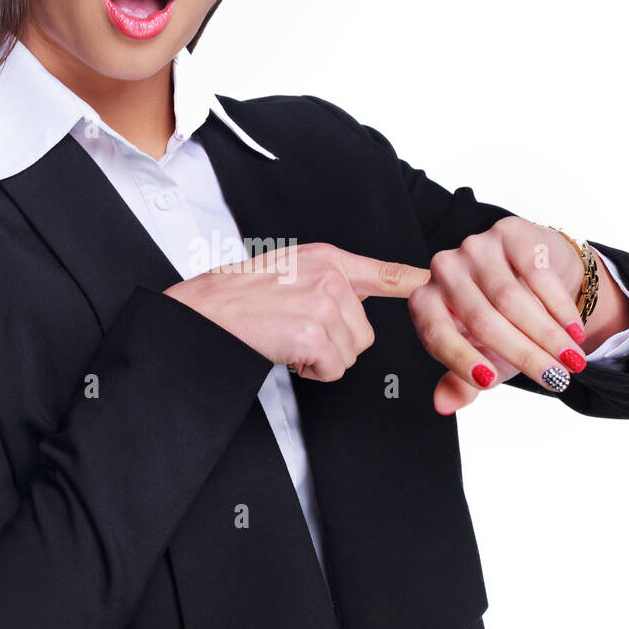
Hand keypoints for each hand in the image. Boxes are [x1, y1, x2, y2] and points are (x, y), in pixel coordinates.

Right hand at [165, 242, 429, 381]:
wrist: (202, 314)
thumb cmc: (236, 298)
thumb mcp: (288, 271)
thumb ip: (328, 280)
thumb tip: (359, 299)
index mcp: (326, 258)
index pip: (381, 271)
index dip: (408, 281)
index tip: (426, 282)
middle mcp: (329, 275)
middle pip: (365, 331)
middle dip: (334, 342)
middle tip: (295, 330)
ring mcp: (323, 303)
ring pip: (351, 353)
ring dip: (320, 357)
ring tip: (286, 337)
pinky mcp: (314, 333)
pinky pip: (334, 368)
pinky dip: (311, 370)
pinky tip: (285, 351)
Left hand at [407, 218, 588, 413]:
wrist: (536, 277)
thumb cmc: (502, 324)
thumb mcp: (483, 357)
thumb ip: (461, 382)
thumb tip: (442, 406)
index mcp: (425, 303)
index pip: (436, 334)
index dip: (461, 359)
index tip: (490, 382)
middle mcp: (442, 270)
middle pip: (482, 320)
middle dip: (524, 354)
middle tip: (557, 379)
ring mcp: (474, 247)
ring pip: (511, 299)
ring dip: (548, 335)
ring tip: (573, 361)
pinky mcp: (508, 231)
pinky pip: (536, 273)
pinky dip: (559, 307)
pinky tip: (574, 330)